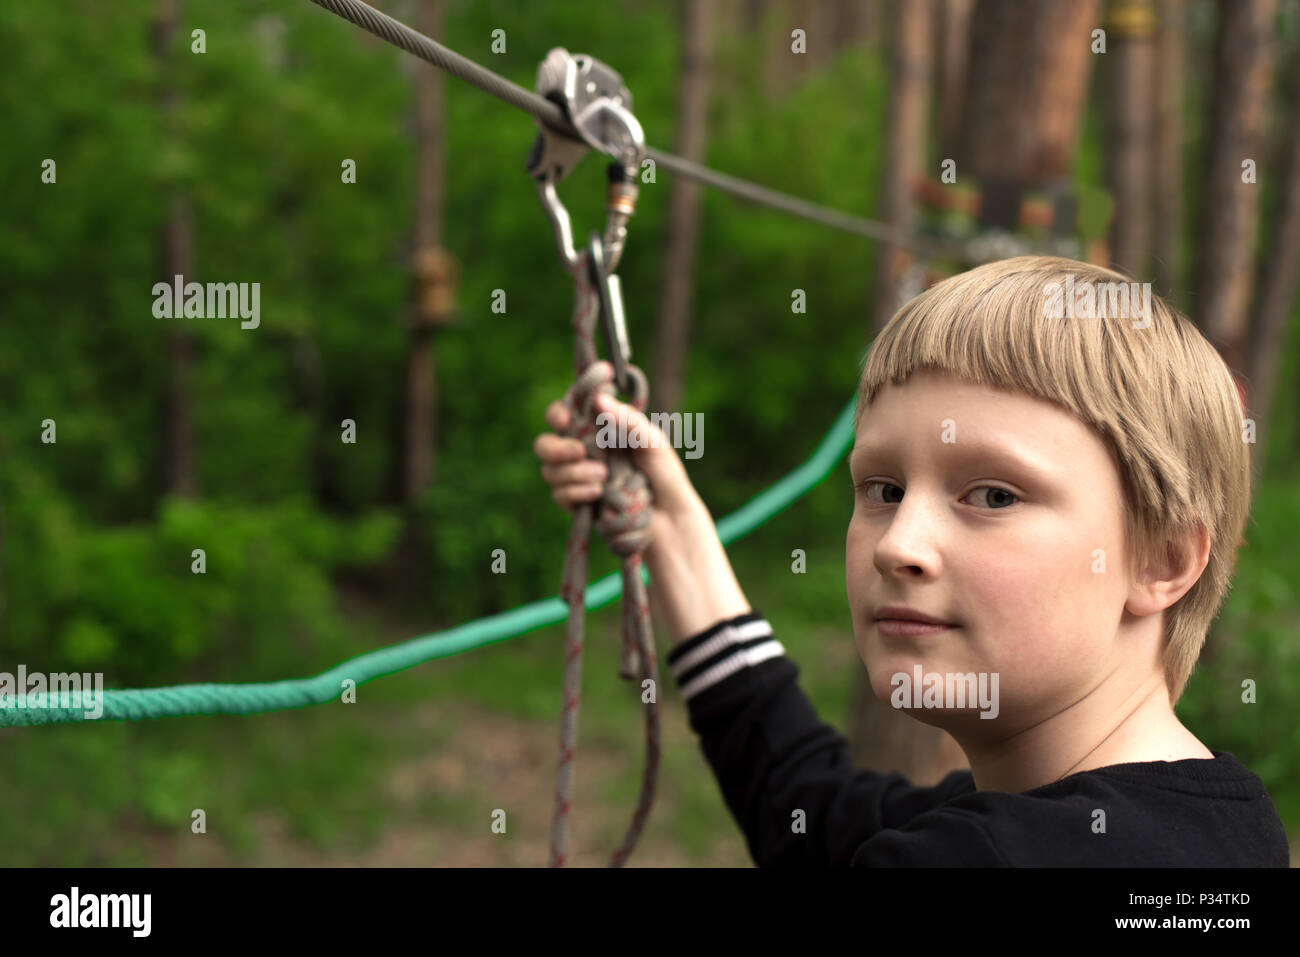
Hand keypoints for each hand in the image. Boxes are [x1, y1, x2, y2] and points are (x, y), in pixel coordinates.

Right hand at [532, 362, 702, 523]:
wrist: (669, 515)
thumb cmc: (663, 472)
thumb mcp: (651, 440)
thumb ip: (627, 419)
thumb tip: (598, 399)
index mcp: (595, 431)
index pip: (564, 415)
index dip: (557, 414)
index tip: (566, 420)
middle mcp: (580, 452)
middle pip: (544, 445)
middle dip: (555, 448)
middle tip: (579, 452)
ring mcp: (576, 479)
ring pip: (550, 471)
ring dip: (574, 473)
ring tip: (604, 477)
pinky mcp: (577, 504)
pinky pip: (559, 495)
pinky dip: (576, 492)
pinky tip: (598, 494)